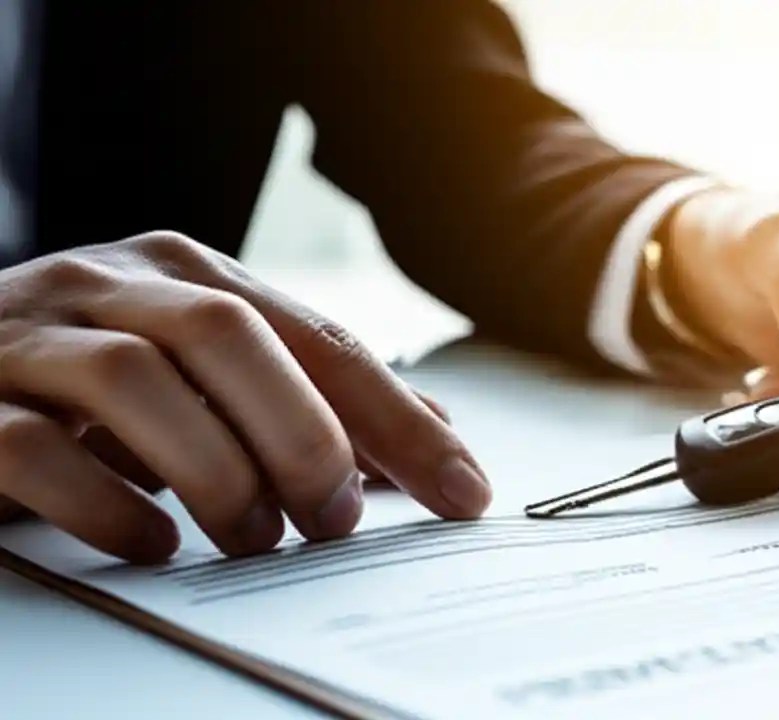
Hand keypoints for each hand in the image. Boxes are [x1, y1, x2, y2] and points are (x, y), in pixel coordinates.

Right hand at [0, 232, 489, 562]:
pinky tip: (153, 545)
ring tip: (253, 538)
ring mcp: (27, 336)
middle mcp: (107, 284)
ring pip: (135, 378)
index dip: (398, 419)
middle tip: (332, 518)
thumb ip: (304, 394)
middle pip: (229, 333)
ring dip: (215, 471)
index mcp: (185, 272)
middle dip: (302, 434)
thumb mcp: (204, 376)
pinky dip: (108, 506)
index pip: (319, 338)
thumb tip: (432, 434)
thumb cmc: (88, 388)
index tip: (463, 490)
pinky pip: (34, 448)